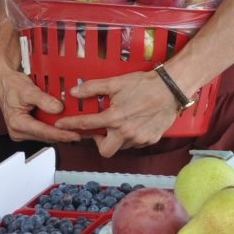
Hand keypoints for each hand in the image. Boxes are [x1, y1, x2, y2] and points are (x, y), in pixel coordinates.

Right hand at [0, 56, 81, 143]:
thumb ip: (43, 100)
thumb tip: (58, 108)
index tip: (74, 134)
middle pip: (46, 136)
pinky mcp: (27, 130)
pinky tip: (64, 124)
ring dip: (59, 131)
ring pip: (46, 135)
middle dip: (63, 134)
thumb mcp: (28, 90)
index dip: (61, 134)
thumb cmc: (12, 85)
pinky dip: (54, 128)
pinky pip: (43, 131)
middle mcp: (18, 131)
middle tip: (80, 130)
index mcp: (17, 123)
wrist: (5, 81)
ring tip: (75, 128)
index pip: (43, 132)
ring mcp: (22, 132)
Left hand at [59, 71, 182, 157]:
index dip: (70, 124)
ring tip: (118, 123)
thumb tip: (74, 91)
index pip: (86, 125)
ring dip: (115, 138)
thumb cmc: (144, 84)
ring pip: (120, 147)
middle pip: (104, 150)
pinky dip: (129, 137)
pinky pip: (134, 144)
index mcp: (115, 118)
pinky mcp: (150, 140)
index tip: (61, 125)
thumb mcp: (116, 82)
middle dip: (98, 142)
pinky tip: (132, 124)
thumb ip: (93, 88)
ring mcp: (139, 138)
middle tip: (99, 130)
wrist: (171, 89)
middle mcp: (126, 132)